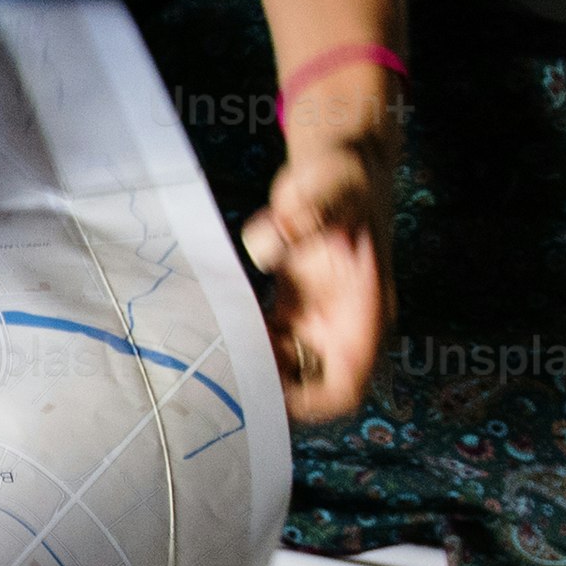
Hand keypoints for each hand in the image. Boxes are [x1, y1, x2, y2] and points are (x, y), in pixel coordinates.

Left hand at [242, 65, 397, 425]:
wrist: (343, 160)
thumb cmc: (342, 174)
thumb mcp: (326, 186)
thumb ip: (302, 214)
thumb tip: (265, 247)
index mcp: (365, 314)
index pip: (343, 388)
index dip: (306, 405)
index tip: (258, 396)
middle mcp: (344, 326)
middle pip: (305, 390)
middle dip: (263, 390)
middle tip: (212, 379)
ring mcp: (318, 319)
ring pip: (282, 371)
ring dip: (246, 366)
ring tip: (201, 357)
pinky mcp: (295, 307)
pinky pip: (266, 343)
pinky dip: (240, 340)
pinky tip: (207, 325)